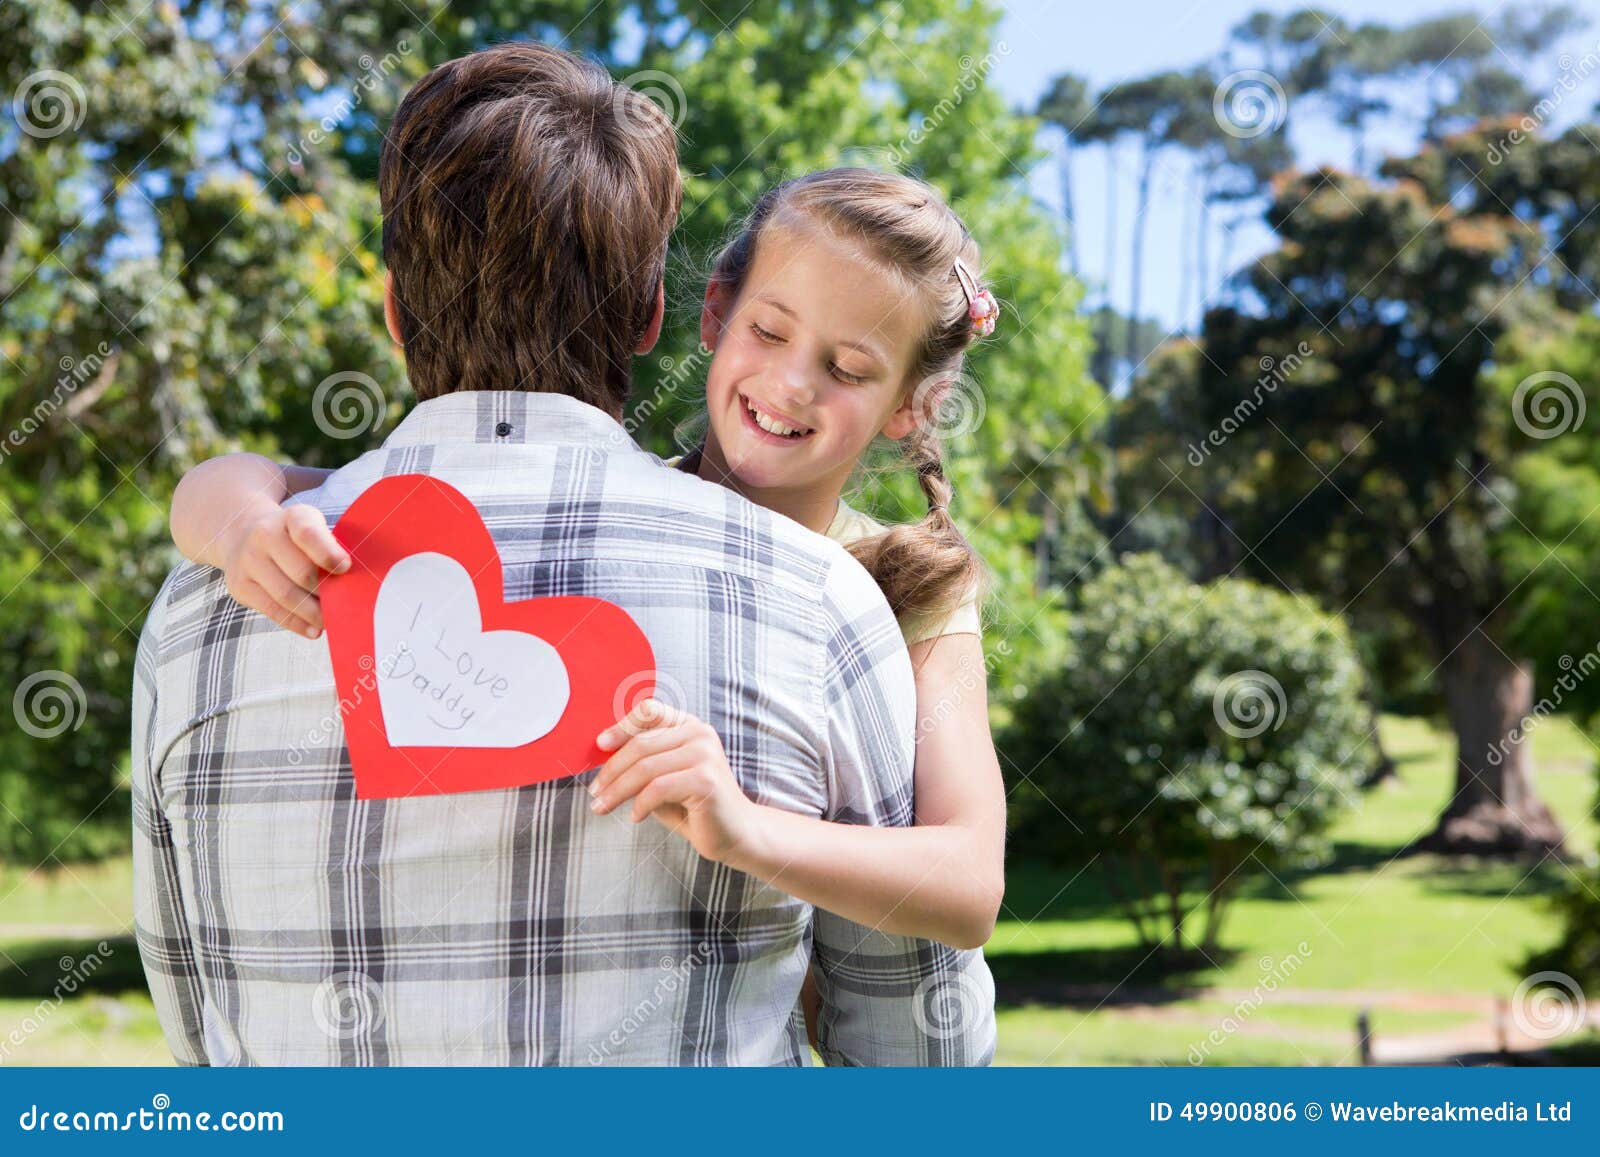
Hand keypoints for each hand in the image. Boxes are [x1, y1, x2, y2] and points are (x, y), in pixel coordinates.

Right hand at [220, 504, 349, 638]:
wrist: (243, 534)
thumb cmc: (294, 538)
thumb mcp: (313, 528)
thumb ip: (332, 548)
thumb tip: (354, 584)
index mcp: (292, 517)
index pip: (308, 533)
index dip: (328, 553)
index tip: (345, 568)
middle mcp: (265, 535)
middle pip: (301, 572)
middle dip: (326, 592)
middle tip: (346, 607)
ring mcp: (249, 561)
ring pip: (286, 595)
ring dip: (314, 613)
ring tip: (332, 621)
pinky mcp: (240, 586)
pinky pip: (272, 610)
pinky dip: (297, 624)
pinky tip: (314, 630)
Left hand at [590, 699, 764, 864]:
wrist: (734, 834)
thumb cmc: (693, 807)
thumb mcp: (662, 777)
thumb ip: (641, 763)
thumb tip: (601, 754)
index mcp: (689, 726)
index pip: (649, 711)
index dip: (621, 726)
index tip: (600, 746)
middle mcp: (700, 733)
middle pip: (640, 744)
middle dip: (611, 771)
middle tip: (594, 793)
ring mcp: (706, 754)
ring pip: (645, 768)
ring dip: (617, 791)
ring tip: (602, 807)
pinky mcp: (706, 780)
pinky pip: (658, 789)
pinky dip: (640, 805)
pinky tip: (636, 817)